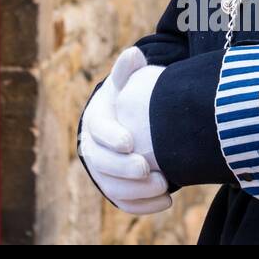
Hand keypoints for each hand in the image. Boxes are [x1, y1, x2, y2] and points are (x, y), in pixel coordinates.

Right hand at [79, 48, 171, 214]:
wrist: (122, 126)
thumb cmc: (126, 103)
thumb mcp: (124, 85)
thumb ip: (128, 72)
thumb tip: (134, 53)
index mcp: (95, 121)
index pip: (96, 130)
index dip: (111, 137)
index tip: (130, 141)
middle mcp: (93, 150)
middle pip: (101, 164)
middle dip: (123, 168)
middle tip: (147, 168)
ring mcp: (102, 173)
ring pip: (112, 187)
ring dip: (136, 190)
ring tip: (163, 183)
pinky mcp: (114, 190)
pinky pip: (124, 203)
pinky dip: (143, 205)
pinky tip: (166, 200)